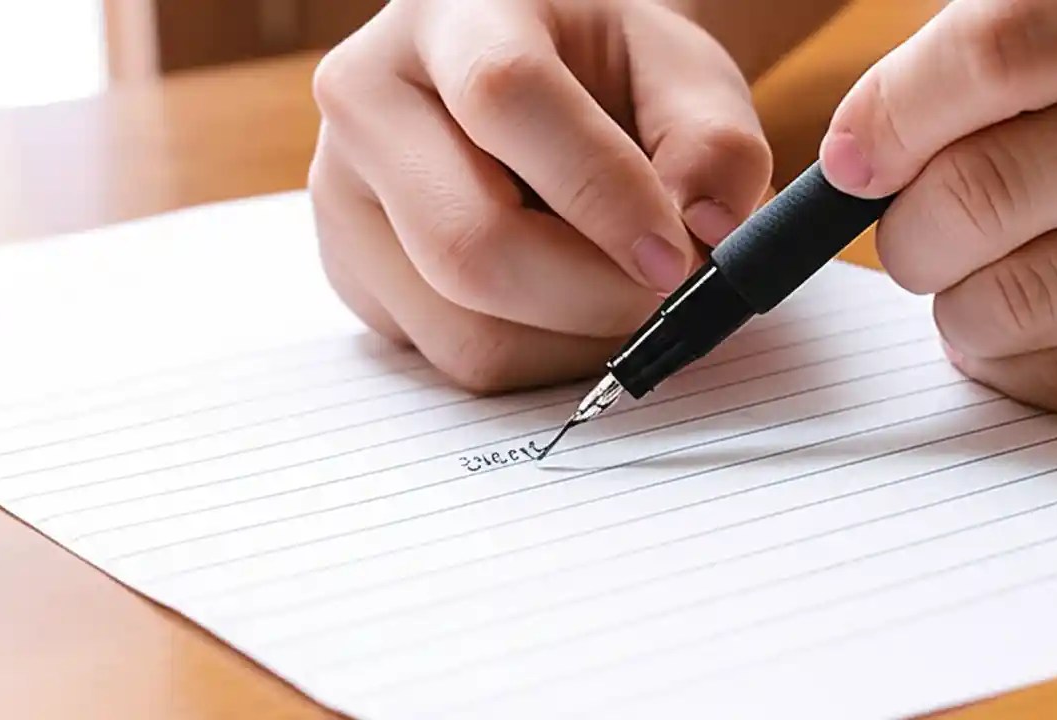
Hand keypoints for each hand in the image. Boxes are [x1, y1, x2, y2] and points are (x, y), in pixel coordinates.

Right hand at [308, 0, 771, 391]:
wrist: (526, 87)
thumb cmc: (603, 73)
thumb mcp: (679, 70)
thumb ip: (715, 140)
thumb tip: (706, 234)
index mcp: (450, 15)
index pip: (506, 98)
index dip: (602, 193)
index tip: (677, 258)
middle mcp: (367, 102)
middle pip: (470, 245)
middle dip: (596, 297)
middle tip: (668, 293)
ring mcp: (342, 200)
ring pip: (468, 334)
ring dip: (577, 341)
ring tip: (620, 289)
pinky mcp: (354, 279)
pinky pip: (460, 361)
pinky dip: (542, 355)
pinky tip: (565, 299)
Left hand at [821, 0, 1056, 417]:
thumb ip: (1005, 47)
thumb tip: (861, 154)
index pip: (998, 55)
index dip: (893, 117)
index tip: (853, 160)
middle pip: (988, 193)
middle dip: (912, 228)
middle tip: (914, 230)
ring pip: (1023, 300)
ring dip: (956, 304)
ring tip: (969, 278)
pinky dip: (1014, 365)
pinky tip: (1013, 332)